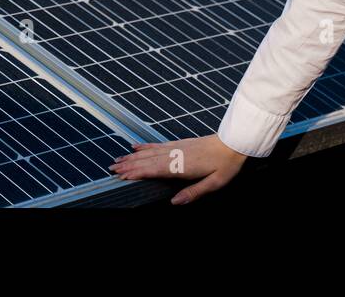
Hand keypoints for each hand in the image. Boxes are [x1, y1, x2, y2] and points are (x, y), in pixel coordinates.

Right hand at [109, 134, 247, 203]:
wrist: (233, 142)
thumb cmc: (225, 164)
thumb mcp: (214, 183)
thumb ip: (194, 193)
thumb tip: (175, 202)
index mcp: (182, 166)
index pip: (154, 170)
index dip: (136, 173)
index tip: (122, 176)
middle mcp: (176, 155)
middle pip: (147, 160)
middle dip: (128, 165)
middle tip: (112, 169)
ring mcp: (176, 147)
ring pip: (149, 152)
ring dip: (132, 156)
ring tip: (118, 160)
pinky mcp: (179, 143)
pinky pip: (158, 144)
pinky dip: (145, 146)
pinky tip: (136, 146)